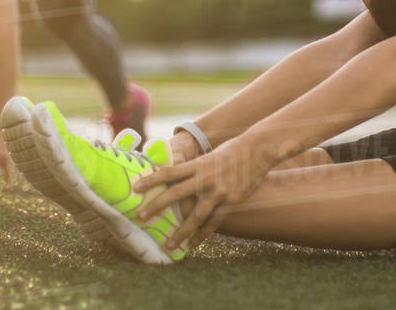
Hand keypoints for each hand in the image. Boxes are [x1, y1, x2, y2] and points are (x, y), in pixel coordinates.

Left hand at [133, 136, 272, 251]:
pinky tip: (194, 244)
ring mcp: (219, 191)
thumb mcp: (210, 155)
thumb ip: (195, 166)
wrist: (258, 150)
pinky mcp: (231, 201)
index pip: (170, 172)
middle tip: (141, 216)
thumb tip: (176, 175)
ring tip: (169, 245)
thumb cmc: (232, 150)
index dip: (152, 179)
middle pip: (176, 194)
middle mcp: (206, 177)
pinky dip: (203, 235)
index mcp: (199, 163)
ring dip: (181, 232)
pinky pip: (215, 222)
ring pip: (195, 215)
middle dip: (157, 206)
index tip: (136, 188)